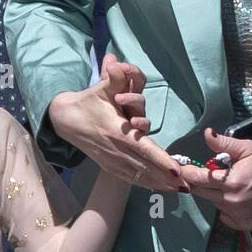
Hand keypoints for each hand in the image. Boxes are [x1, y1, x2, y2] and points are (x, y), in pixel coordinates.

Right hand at [48, 54, 185, 191]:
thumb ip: (114, 77)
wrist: (63, 120)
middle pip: (146, 167)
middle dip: (167, 178)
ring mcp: (111, 161)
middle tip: (187, 187)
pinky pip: (131, 178)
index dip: (161, 160)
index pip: (143, 148)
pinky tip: (161, 189)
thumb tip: (115, 60)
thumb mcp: (100, 88)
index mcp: (116, 131)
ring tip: (180, 191)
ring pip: (140, 176)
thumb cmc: (87, 102)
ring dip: (160, 184)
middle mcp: (115, 149)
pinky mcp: (109, 167)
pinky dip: (147, 184)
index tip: (176, 171)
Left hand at [179, 127, 251, 229]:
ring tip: (229, 185)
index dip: (188, 172)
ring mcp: (238, 215)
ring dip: (215, 194)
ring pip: (214, 204)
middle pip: (201, 193)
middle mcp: (232, 201)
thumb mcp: (247, 148)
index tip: (181, 168)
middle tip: (205, 174)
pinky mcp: (245, 224)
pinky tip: (237, 198)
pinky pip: (226, 217)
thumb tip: (207, 134)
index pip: (199, 178)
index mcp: (231, 181)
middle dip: (199, 183)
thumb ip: (224, 143)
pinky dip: (227, 209)